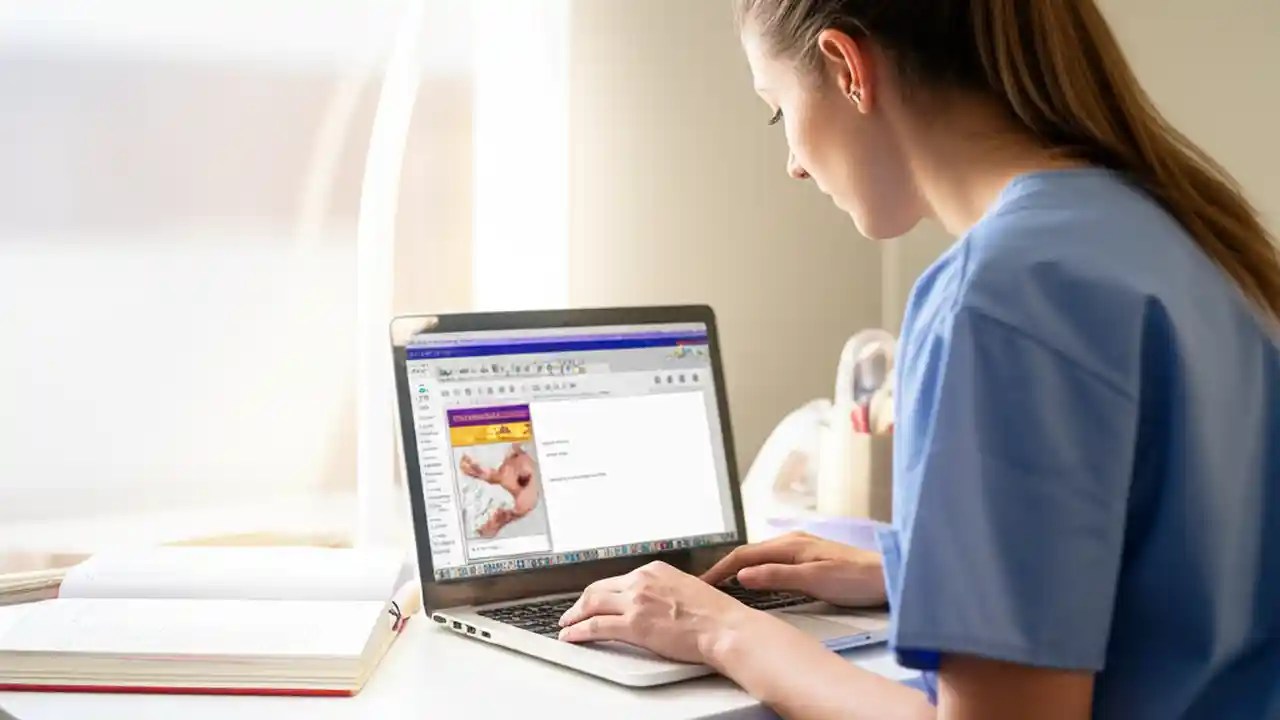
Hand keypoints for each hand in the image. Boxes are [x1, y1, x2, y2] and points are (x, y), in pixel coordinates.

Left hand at [558, 561, 770, 664]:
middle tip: (572, 614)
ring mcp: (636, 601)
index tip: (594, 601)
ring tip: (566, 626)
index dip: (600, 593)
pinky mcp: (633, 624)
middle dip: (581, 603)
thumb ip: (664, 590)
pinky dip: (578, 632)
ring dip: (574, 617)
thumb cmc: (714, 614)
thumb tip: (654, 602)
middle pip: (598, 589)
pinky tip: (571, 637)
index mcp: (654, 570)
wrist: (724, 627)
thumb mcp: (685, 587)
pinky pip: (596, 626)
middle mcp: (641, 581)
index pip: (617, 580)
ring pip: (592, 605)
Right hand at [700, 531, 885, 607]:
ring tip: (722, 587)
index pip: (744, 555)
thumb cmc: (855, 579)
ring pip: (760, 559)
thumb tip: (741, 575)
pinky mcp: (808, 561)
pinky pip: (772, 565)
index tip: (701, 584)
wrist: (888, 578)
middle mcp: (792, 542)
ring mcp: (800, 550)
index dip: (720, 569)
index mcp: (790, 544)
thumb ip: (777, 576)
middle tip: (705, 587)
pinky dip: (756, 573)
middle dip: (724, 569)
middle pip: (749, 555)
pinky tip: (753, 584)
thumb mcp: (814, 579)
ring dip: (739, 571)